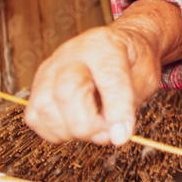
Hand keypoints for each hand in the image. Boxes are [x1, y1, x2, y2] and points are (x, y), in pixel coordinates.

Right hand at [24, 0, 181, 145]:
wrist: (115, 47)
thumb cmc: (132, 63)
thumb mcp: (146, 77)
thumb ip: (131, 104)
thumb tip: (116, 136)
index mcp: (106, 45)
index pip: (109, 78)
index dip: (116, 111)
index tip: (121, 136)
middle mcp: (72, 53)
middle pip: (67, 90)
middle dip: (87, 124)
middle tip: (107, 134)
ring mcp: (50, 68)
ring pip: (45, 106)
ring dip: (71, 130)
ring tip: (95, 129)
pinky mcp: (37, 86)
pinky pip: (35, 117)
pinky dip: (56, 131)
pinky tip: (77, 127)